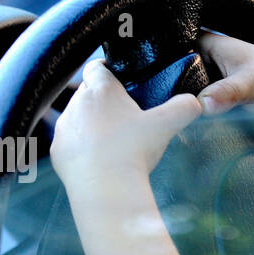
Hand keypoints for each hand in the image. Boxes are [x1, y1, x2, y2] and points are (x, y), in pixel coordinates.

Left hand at [49, 58, 202, 191]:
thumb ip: (183, 108)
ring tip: (111, 142)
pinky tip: (97, 160)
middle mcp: (77, 103)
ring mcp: (64, 127)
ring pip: (77, 117)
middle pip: (88, 93)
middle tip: (124, 117)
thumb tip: (195, 102)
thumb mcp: (166, 126)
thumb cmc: (133, 151)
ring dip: (90, 124)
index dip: (107, 70)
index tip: (118, 79)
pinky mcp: (57, 151)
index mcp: (102, 90)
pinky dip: (80, 148)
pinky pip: (69, 142)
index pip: (96, 67)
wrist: (105, 187)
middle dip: (102, 101)